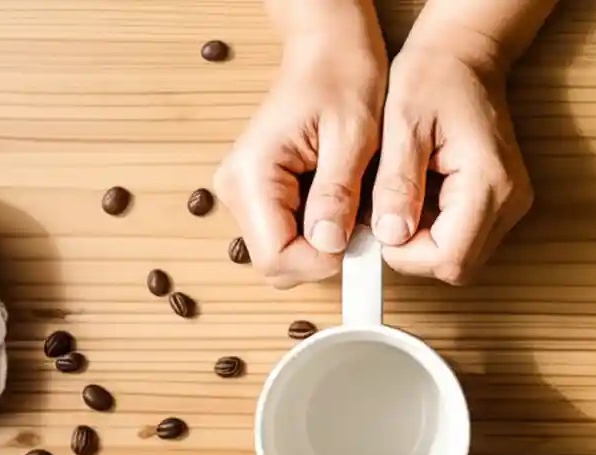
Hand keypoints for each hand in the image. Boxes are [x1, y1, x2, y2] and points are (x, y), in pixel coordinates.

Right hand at [214, 31, 384, 288]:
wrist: (327, 50)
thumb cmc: (341, 78)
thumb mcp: (352, 136)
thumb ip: (337, 194)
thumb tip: (329, 244)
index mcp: (252, 174)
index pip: (275, 258)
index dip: (321, 261)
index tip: (358, 242)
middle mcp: (236, 189)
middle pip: (276, 263)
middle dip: (323, 253)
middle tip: (359, 220)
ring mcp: (245, 192)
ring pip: (283, 253)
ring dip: (322, 241)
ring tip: (350, 201)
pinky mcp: (259, 194)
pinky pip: (288, 234)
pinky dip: (318, 228)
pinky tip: (338, 198)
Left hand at [371, 44, 533, 284]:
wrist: (464, 55)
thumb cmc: (435, 77)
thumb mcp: (402, 124)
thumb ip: (397, 183)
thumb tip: (390, 235)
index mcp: (488, 182)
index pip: (449, 258)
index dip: (406, 255)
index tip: (380, 228)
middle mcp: (509, 200)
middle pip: (456, 265)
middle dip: (413, 250)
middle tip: (385, 212)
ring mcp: (509, 204)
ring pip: (459, 257)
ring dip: (422, 240)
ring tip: (400, 197)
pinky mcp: (500, 203)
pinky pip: (463, 237)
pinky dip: (433, 228)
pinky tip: (417, 195)